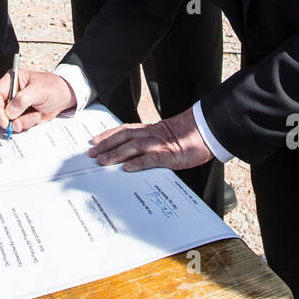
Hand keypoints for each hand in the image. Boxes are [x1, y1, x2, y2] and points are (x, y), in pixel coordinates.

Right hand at [0, 68, 75, 134]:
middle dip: (7, 120)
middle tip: (17, 125)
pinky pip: (17, 125)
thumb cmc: (53, 87)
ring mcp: (15, 105)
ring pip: (7, 120)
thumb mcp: (39, 90)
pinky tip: (36, 116)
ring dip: (21, 122)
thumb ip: (22, 100)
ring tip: (35, 115)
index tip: (4, 120)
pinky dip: (26, 124)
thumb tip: (9, 112)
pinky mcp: (20, 115)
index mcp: (11, 80)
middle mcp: (10, 93)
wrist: (65, 97)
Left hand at [88, 108, 212, 171]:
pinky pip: (151, 159)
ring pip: (133, 147)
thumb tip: (134, 157)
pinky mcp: (170, 155)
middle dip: (105, 146)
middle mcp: (152, 134)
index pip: (124, 130)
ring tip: (102, 161)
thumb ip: (151, 145)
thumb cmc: (189, 137)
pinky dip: (138, 163)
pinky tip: (127, 168)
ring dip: (116, 154)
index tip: (94, 141)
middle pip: (124, 137)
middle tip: (90, 154)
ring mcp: (160, 144)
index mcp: (150, 130)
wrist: (208, 132)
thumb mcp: (166, 139)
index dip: (108, 135)